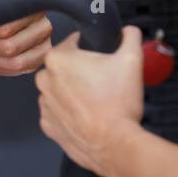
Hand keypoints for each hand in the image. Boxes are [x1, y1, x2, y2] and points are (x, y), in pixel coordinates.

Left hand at [35, 25, 144, 176]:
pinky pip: (58, 111)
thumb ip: (130, 36)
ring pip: (61, 89)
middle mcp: (45, 80)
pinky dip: (71, 112)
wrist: (115, 145)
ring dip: (75, 92)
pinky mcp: (48, 125)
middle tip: (103, 81)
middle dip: (82, 71)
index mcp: (58, 59)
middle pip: (65, 66)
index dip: (91, 49)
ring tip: (98, 101)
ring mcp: (45, 104)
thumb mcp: (132, 60)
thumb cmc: (118, 105)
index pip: (73, 42)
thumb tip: (129, 31)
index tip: (102, 60)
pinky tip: (89, 115)